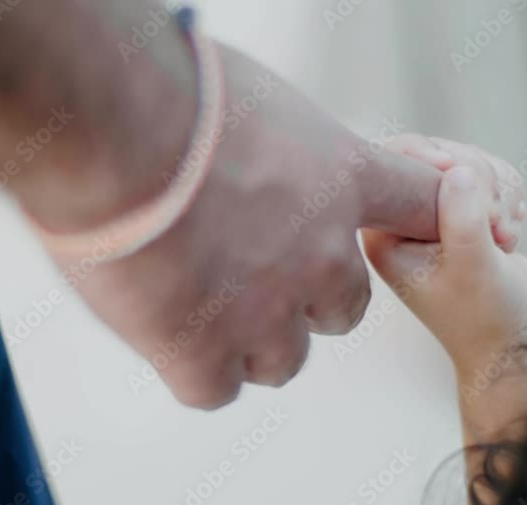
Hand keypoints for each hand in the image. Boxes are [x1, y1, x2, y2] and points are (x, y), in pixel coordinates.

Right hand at [47, 51, 524, 408]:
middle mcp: (320, 255)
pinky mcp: (204, 355)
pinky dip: (191, 368)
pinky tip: (161, 329)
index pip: (418, 207)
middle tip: (248, 272)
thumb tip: (257, 159)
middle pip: (344, 310)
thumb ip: (278, 144)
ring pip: (282, 361)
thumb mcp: (254, 96)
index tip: (397, 228)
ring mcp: (266, 314)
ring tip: (194, 301)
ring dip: (248, 342)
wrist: (108, 132)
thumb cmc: (167, 92)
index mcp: (341, 180)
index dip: (412, 224)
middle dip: (305, 300)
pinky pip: (214, 389)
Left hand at [362, 135, 526, 370]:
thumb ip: (461, 216)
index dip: (430, 157)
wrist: (514, 341)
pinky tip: (511, 233)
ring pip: (470, 163)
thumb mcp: (472, 266)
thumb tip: (456, 169)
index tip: (458, 174)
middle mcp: (403, 220)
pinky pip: (491, 176)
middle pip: (438, 154)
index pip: (393, 162)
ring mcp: (435, 214)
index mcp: (383, 234)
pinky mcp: (465, 212)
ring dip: (500, 193)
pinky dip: (509, 198)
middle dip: (479, 181)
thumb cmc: (485, 315)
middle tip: (495, 224)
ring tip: (504, 235)